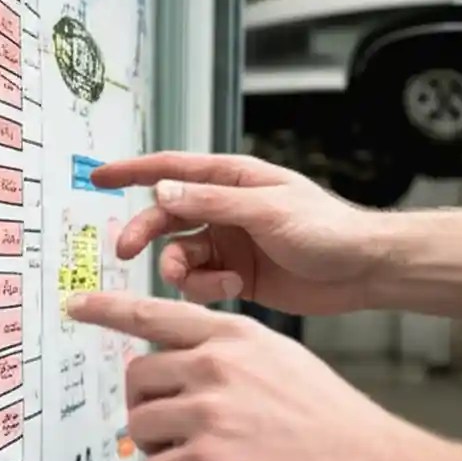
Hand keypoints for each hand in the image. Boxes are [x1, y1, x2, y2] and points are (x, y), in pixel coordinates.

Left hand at [67, 292, 431, 460]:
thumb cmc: (342, 433)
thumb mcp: (287, 366)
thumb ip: (234, 362)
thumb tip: (190, 375)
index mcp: (238, 337)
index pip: (155, 313)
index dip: (107, 309)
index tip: (76, 304)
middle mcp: (218, 365)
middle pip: (137, 377)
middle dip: (148, 410)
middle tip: (173, 435)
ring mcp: (210, 410)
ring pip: (140, 426)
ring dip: (159, 453)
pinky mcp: (207, 460)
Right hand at [91, 152, 389, 314]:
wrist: (364, 270)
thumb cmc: (327, 229)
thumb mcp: (266, 210)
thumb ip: (211, 201)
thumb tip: (161, 190)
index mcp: (232, 179)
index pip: (171, 170)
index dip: (131, 171)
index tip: (97, 176)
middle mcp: (225, 208)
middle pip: (166, 216)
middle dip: (145, 233)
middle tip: (126, 251)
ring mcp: (229, 242)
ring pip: (180, 255)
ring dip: (182, 271)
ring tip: (212, 281)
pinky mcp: (236, 275)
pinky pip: (200, 282)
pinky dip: (206, 289)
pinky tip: (232, 290)